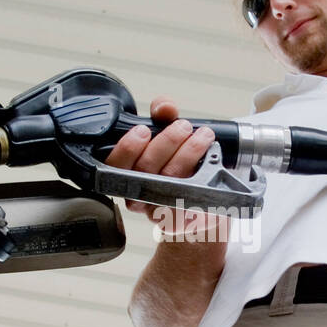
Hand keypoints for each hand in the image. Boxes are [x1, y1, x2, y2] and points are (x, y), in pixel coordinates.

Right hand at [104, 95, 220, 237]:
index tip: (143, 131)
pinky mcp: (178, 220)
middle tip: (183, 127)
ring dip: (188, 153)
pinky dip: (204, 175)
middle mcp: (137, 194)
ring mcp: (156, 210)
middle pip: (144, 171)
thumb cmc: (178, 167)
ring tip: (203, 137)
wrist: (203, 203)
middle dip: (165, 143)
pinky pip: (189, 198)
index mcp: (126, 174)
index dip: (127, 148)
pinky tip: (212, 160)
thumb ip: (161, 115)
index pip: (114, 164)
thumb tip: (164, 107)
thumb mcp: (166, 134)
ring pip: (168, 182)